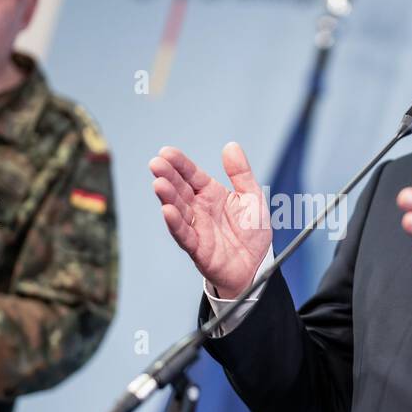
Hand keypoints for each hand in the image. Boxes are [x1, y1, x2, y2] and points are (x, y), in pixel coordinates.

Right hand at [150, 143, 270, 298]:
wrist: (256, 265)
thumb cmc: (252, 232)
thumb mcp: (252, 197)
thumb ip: (241, 173)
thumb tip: (231, 146)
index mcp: (211, 194)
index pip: (192, 175)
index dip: (180, 163)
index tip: (166, 152)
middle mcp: (199, 209)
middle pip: (180, 189)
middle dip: (167, 175)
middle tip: (156, 163)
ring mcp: (196, 227)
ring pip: (178, 210)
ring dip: (167, 197)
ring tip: (159, 184)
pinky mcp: (197, 248)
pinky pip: (184, 235)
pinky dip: (175, 224)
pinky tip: (167, 211)